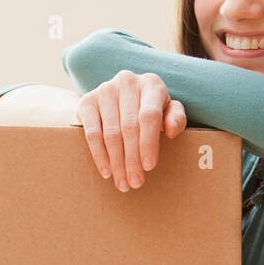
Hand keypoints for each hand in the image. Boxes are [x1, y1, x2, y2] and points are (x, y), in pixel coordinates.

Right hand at [73, 70, 186, 191]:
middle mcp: (127, 82)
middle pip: (129, 127)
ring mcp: (105, 90)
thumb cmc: (149, 109)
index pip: (149, 115)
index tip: (149, 167)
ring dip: (117, 162)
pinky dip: (99, 155)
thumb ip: (176, 119)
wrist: (116, 99)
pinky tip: (106, 171)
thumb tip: (172, 131)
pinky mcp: (87, 101)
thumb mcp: (168, 111)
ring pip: (111, 133)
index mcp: (151, 84)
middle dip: (132, 159)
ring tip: (123, 183)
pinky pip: (92, 133)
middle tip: (135, 183)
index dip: (148, 142)